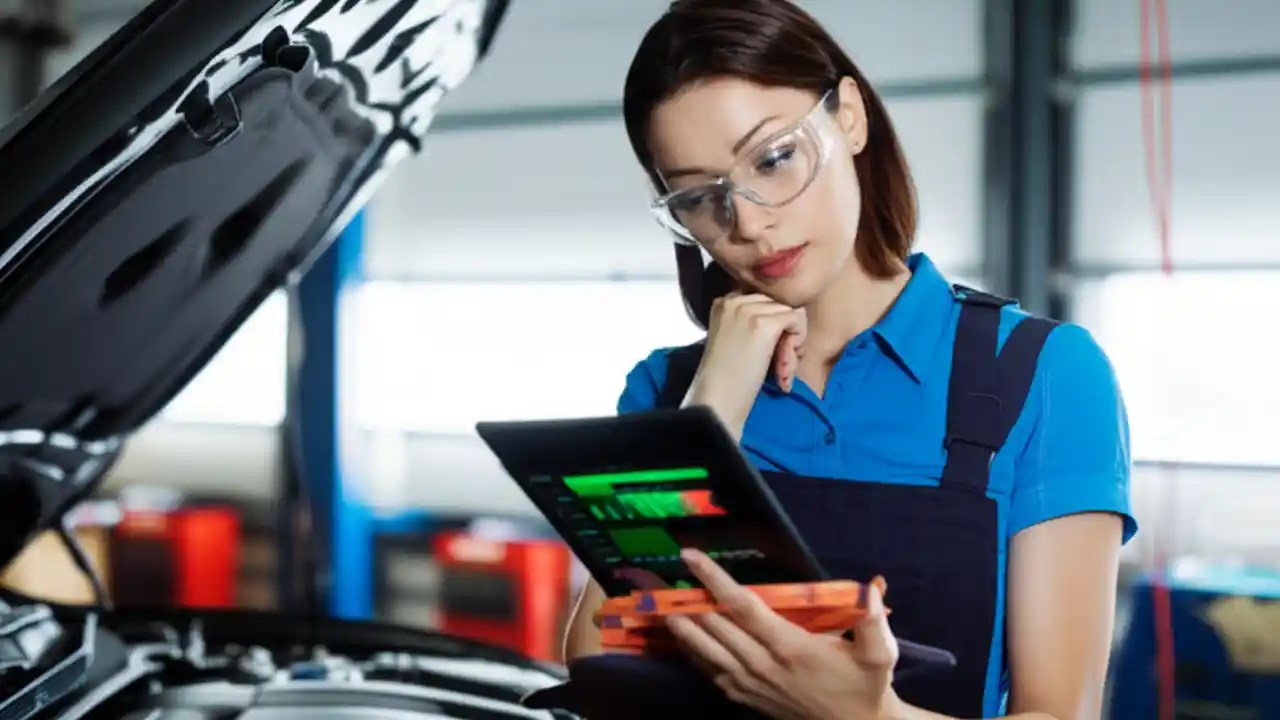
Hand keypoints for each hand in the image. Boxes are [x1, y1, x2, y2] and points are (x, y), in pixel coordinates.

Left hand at [667, 549, 901, 719]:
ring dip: (682, 627)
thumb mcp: (878, 654)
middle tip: (664, 577)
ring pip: (705, 651)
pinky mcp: (744, 696)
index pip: (743, 606)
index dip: (715, 580)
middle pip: (715, 627)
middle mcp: (762, 664)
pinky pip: (710, 671)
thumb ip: (873, 621)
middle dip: (689, 600)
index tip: (692, 557)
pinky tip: (680, 637)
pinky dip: (691, 653)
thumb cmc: (864, 685)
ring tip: (661, 606)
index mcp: (789, 646)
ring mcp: (749, 683)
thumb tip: (870, 589)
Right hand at [686, 292, 806, 438]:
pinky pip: (796, 321)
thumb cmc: (726, 379)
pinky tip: (784, 365)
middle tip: (781, 361)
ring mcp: (748, 310)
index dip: (774, 323)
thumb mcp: (732, 339)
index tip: (771, 351)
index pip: (764, 299)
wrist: (717, 400)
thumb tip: (786, 315)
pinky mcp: (764, 324)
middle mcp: (734, 300)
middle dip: (786, 331)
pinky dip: (797, 343)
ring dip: (793, 339)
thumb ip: (749, 323)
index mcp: (723, 303)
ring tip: (782, 366)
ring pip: (791, 311)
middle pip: (779, 303)